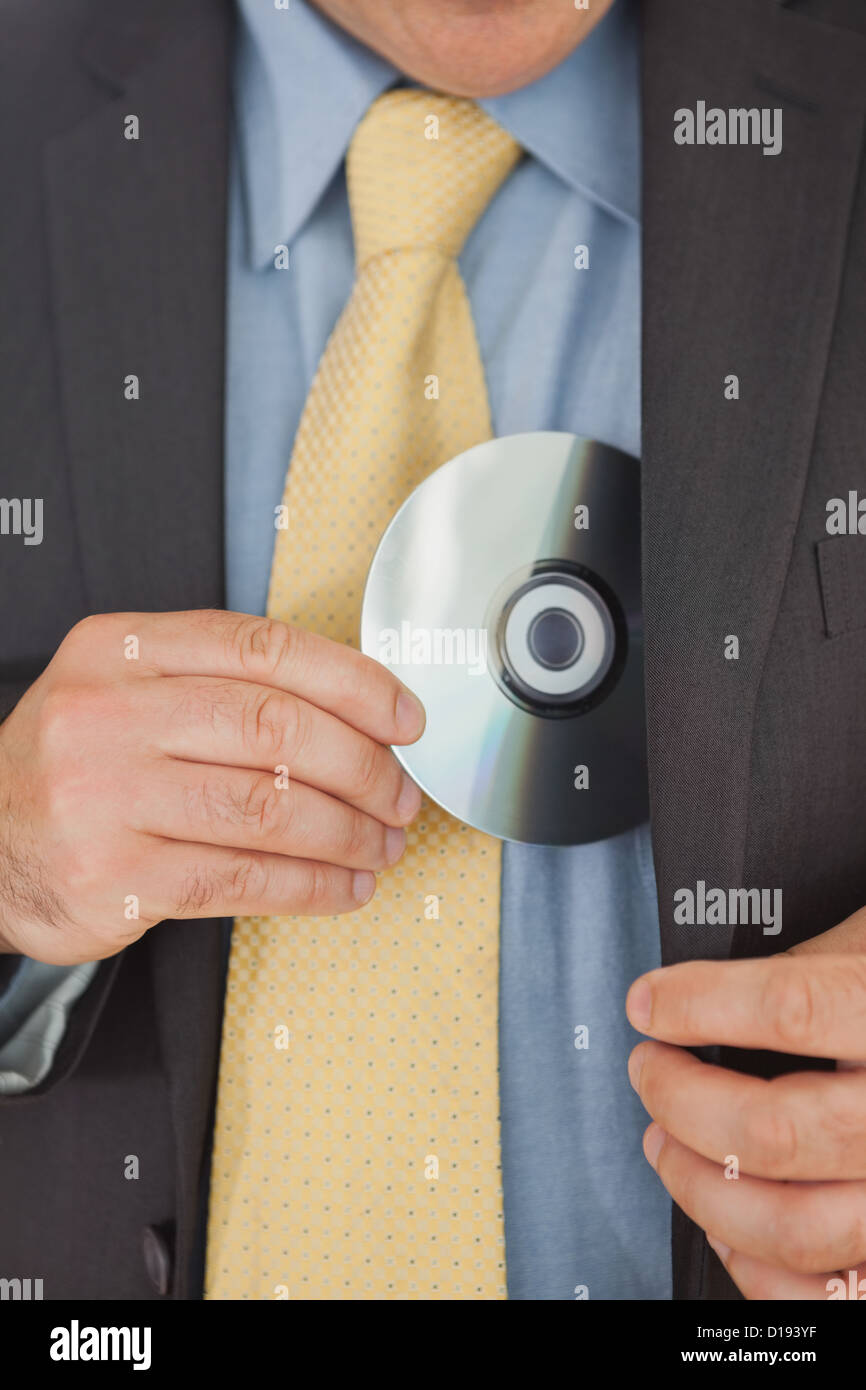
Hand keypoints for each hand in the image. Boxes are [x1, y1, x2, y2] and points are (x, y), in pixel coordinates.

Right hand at [0, 610, 424, 964]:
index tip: (405, 718)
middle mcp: (109, 714)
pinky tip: (344, 886)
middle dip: (363, 766)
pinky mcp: (117, 878)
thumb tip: (359, 711)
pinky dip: (312, 886)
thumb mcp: (126, 690)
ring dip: (348, 833)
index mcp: (123, 649)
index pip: (262, 648)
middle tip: (400, 794)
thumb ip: (223, 684)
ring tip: (382, 844)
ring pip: (268, 809)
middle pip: (275, 727)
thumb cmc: (78, 766)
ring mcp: (107, 798)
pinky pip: (243, 879)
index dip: (352, 682)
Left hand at [626, 907, 865, 1298]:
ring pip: (795, 1226)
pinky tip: (727, 1224)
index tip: (649, 1004)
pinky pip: (827, 1294)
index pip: (791, 1010)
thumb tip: (693, 998)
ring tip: (667, 1145)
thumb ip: (803, 973)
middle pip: (775, 1130)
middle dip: (681, 1102)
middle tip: (650, 1071)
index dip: (701, 1006)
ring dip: (702, 1188)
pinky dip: (759, 1271)